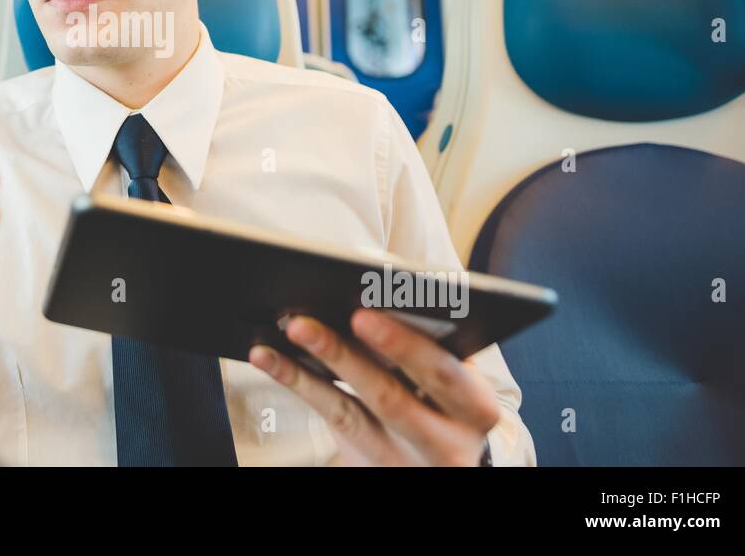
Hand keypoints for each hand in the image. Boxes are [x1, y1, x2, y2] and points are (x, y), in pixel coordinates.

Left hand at [248, 309, 498, 465]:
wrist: (439, 466)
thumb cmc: (442, 398)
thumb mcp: (450, 377)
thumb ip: (425, 338)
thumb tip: (374, 278)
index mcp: (475, 405)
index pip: (444, 374)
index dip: (406, 345)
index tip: (366, 311)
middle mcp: (447, 441)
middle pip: (394, 398)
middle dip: (353, 357)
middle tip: (313, 322)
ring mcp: (404, 460)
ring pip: (352, 411)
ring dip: (314, 366)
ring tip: (292, 326)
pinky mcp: (369, 467)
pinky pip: (328, 419)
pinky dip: (297, 382)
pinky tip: (268, 355)